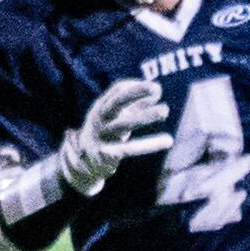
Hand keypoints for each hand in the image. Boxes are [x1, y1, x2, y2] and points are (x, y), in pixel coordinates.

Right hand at [55, 78, 170, 193]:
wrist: (82, 164)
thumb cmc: (106, 136)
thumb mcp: (119, 118)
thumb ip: (137, 105)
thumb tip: (157, 90)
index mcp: (101, 108)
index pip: (116, 91)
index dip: (135, 87)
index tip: (155, 88)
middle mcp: (99, 119)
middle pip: (116, 102)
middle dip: (135, 93)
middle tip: (157, 88)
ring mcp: (101, 136)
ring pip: (122, 124)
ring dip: (144, 116)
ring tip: (165, 110)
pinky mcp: (105, 155)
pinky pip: (127, 149)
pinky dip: (146, 145)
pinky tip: (168, 140)